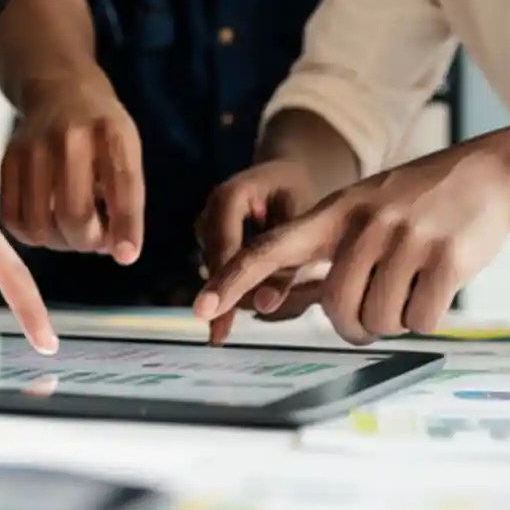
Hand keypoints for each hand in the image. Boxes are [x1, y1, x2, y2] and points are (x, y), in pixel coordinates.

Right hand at [0, 76, 143, 263]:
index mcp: (110, 132)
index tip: (126, 256)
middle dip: (89, 241)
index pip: (122, 185)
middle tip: (96, 239)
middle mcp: (70, 137)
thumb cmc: (100, 129)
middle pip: (74, 214)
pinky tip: (47, 226)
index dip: (126, 226)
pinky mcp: (7, 160)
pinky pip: (13, 219)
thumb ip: (127, 196)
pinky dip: (33, 235)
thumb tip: (120, 253)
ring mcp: (33, 148)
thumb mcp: (126, 148)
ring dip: (60, 243)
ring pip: (40, 225)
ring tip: (73, 232)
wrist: (58, 88)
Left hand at [194, 144, 509, 343]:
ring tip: (411, 285)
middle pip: (336, 308)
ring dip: (394, 319)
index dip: (232, 279)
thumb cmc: (418, 201)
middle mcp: (364, 224)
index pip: (269, 248)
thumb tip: (312, 306)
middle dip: (353, 325)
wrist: (490, 172)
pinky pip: (420, 320)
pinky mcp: (446, 259)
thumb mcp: (363, 207)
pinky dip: (426, 318)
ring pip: (379, 320)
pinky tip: (437, 287)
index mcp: (334, 213)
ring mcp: (406, 239)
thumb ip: (331, 248)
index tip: (201, 307)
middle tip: (372, 314)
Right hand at [195, 159, 317, 343]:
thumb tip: (264, 306)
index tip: (213, 320)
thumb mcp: (301, 221)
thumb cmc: (298, 191)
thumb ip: (285, 263)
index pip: (224, 245)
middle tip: (220, 337)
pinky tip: (244, 302)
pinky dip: (232, 283)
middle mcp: (211, 208)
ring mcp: (207, 223)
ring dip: (228, 291)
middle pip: (213, 260)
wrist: (287, 172)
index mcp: (232, 195)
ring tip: (231, 322)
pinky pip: (219, 265)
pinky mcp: (211, 237)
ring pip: (213, 266)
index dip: (221, 283)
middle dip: (222, 296)